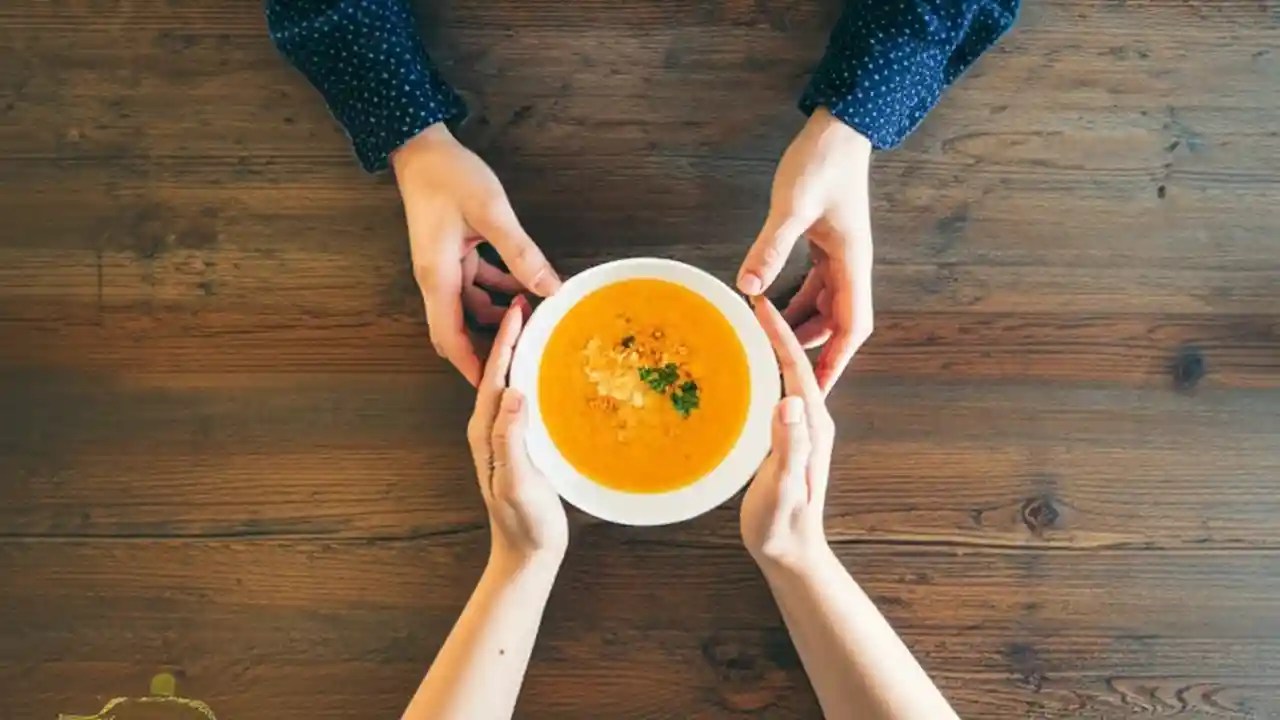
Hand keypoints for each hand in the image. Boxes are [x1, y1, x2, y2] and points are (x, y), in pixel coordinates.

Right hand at [393, 123, 560, 384]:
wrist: (422, 147)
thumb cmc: (449, 177)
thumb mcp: (491, 213)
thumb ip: (521, 253)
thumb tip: (549, 288)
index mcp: (437, 278)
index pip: (449, 337)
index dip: (470, 365)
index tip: (493, 387)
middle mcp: (436, 279)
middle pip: (457, 330)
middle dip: (487, 346)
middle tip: (521, 357)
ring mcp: (442, 267)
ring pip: (469, 307)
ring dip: (497, 315)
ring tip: (535, 318)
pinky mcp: (451, 254)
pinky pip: (474, 284)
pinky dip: (498, 290)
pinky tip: (526, 286)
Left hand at [467, 297, 568, 565]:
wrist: (526, 554)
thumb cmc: (523, 522)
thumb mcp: (516, 480)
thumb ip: (510, 438)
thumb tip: (513, 391)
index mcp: (485, 431)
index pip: (494, 374)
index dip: (507, 339)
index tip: (521, 308)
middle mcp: (490, 428)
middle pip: (500, 371)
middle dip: (513, 337)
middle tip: (532, 305)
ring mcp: (505, 437)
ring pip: (512, 383)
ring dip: (524, 354)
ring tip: (543, 328)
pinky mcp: (521, 445)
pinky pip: (525, 401)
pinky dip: (535, 378)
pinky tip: (552, 373)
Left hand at [737, 107, 873, 391]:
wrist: (838, 128)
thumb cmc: (823, 161)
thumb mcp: (793, 206)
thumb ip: (771, 247)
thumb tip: (747, 287)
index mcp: (852, 263)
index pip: (853, 327)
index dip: (838, 361)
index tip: (820, 390)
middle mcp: (850, 266)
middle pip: (836, 324)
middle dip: (810, 350)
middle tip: (778, 373)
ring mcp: (838, 257)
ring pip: (821, 306)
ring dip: (796, 326)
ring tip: (765, 344)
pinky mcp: (824, 246)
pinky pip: (810, 286)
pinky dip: (790, 301)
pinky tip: (764, 307)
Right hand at [741, 297, 834, 570]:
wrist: (792, 554)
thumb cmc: (783, 524)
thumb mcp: (783, 485)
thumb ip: (790, 445)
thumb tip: (789, 400)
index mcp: (813, 426)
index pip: (796, 368)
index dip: (779, 334)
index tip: (759, 304)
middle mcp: (812, 422)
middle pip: (794, 365)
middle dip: (776, 331)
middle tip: (750, 302)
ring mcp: (802, 431)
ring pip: (787, 377)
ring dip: (770, 349)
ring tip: (747, 326)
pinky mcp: (789, 440)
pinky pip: (777, 394)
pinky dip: (763, 374)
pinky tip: (746, 372)